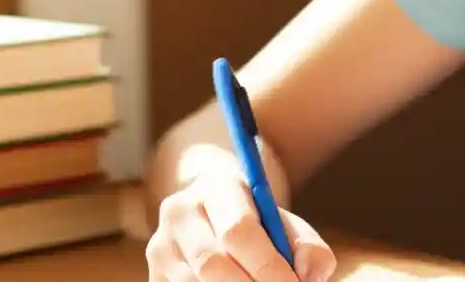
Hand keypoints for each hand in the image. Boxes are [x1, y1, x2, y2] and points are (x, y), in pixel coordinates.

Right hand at [147, 171, 336, 281]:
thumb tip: (310, 277)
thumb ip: (306, 246)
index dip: (268, 266)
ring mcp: (159, 246)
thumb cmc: (256, 220)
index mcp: (216, 190)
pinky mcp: (154, 274)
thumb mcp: (284, 222)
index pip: (238, 231)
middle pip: (211, 264)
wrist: (210, 211)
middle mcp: (179, 214)